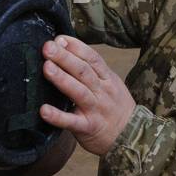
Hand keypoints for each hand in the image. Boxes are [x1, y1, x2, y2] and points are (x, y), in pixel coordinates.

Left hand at [38, 36, 136, 156]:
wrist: (131, 137)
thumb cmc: (114, 108)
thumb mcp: (110, 84)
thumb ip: (92, 70)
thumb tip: (66, 49)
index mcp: (107, 79)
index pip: (92, 58)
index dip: (76, 47)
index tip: (59, 39)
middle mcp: (102, 91)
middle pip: (83, 71)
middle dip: (65, 57)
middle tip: (48, 47)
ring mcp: (95, 109)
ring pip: (78, 91)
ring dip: (62, 79)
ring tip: (47, 68)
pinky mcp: (88, 127)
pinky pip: (72, 122)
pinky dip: (57, 116)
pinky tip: (44, 110)